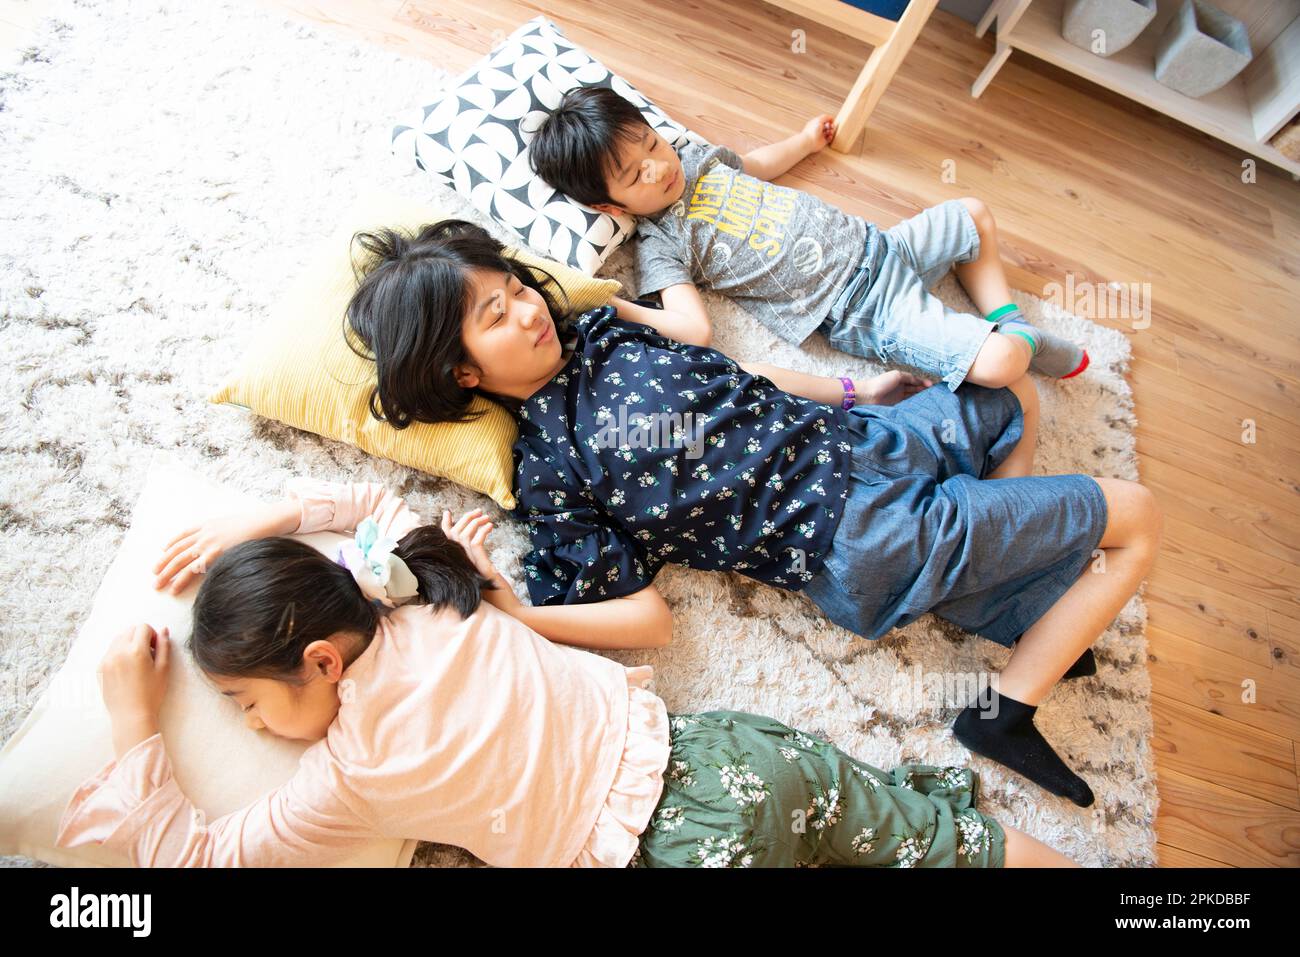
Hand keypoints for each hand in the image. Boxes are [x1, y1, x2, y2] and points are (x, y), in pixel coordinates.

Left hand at [98, 623, 170, 727]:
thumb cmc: (151, 694)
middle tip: (147, 654)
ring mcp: (106, 660)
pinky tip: (126, 670)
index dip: (152, 634)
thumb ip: (164, 646)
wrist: (131, 715)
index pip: (143, 627)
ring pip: (118, 640)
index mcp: (136, 651)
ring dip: (128, 644)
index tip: (155, 648)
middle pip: (129, 630)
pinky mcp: (99, 669)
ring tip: (136, 662)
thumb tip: (164, 629)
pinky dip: (119, 654)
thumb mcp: (163, 669)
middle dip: (140, 637)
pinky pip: (110, 652)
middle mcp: (118, 652)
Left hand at [153, 501, 295, 593]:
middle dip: (162, 563)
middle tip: (153, 574)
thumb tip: (220, 537)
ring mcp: (207, 545)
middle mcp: (202, 534)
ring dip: (166, 574)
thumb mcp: (231, 523)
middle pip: (176, 550)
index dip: (171, 544)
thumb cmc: (253, 525)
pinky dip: (181, 580)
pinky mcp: (213, 555)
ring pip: (179, 561)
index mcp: (206, 525)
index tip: (163, 551)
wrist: (262, 522)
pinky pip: (192, 570)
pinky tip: (174, 589)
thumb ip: (220, 530)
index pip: (182, 535)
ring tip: (157, 585)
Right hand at [440, 508, 519, 611]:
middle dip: (465, 519)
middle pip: (454, 536)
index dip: (445, 527)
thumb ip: (478, 561)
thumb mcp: (485, 572)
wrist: (507, 607)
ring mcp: (470, 567)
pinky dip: (482, 532)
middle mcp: (461, 565)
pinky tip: (490, 526)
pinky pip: (475, 545)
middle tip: (479, 511)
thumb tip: (477, 545)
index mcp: (460, 564)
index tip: (447, 512)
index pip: (447, 542)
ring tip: (487, 518)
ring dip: (475, 523)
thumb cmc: (497, 591)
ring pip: (463, 537)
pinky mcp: (481, 568)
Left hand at [803, 113, 835, 152]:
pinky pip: (829, 139)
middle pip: (827, 126)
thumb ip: (826, 117)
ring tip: (830, 132)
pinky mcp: (822, 142)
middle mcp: (818, 129)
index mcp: (816, 123)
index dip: (829, 120)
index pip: (824, 120)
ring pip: (829, 132)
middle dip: (831, 126)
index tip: (831, 122)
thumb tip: (831, 118)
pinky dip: (831, 137)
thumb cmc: (812, 130)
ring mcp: (820, 135)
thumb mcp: (819, 119)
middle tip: (831, 127)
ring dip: (831, 131)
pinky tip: (829, 136)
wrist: (809, 141)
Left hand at [858, 371, 933, 405]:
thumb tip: (920, 381)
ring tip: (930, 400)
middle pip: (915, 388)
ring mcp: (898, 396)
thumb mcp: (897, 375)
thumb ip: (909, 377)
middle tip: (935, 394)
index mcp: (901, 378)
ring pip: (912, 396)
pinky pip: (907, 404)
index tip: (933, 386)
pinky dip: (914, 404)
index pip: (915, 380)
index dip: (924, 382)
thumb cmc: (881, 383)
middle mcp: (901, 387)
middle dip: (924, 390)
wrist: (868, 395)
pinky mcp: (896, 405)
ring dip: (920, 397)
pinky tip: (921, 406)